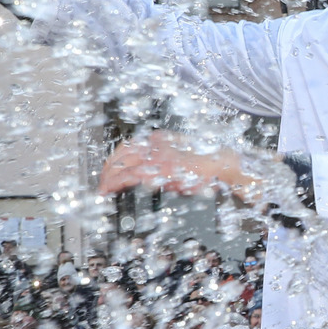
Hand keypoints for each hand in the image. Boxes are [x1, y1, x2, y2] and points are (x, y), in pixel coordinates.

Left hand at [98, 131, 263, 203]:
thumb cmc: (211, 163)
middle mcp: (156, 143)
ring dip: (109, 176)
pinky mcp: (158, 170)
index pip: (130, 146)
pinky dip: (115, 182)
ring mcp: (157, 155)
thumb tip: (155, 173)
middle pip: (122, 153)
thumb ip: (169, 158)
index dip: (116, 158)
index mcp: (162, 138)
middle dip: (108, 167)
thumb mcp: (186, 155)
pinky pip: (130, 175)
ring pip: (122, 163)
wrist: (224, 165)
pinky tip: (109, 189)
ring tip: (104, 188)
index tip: (110, 169)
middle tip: (103, 180)